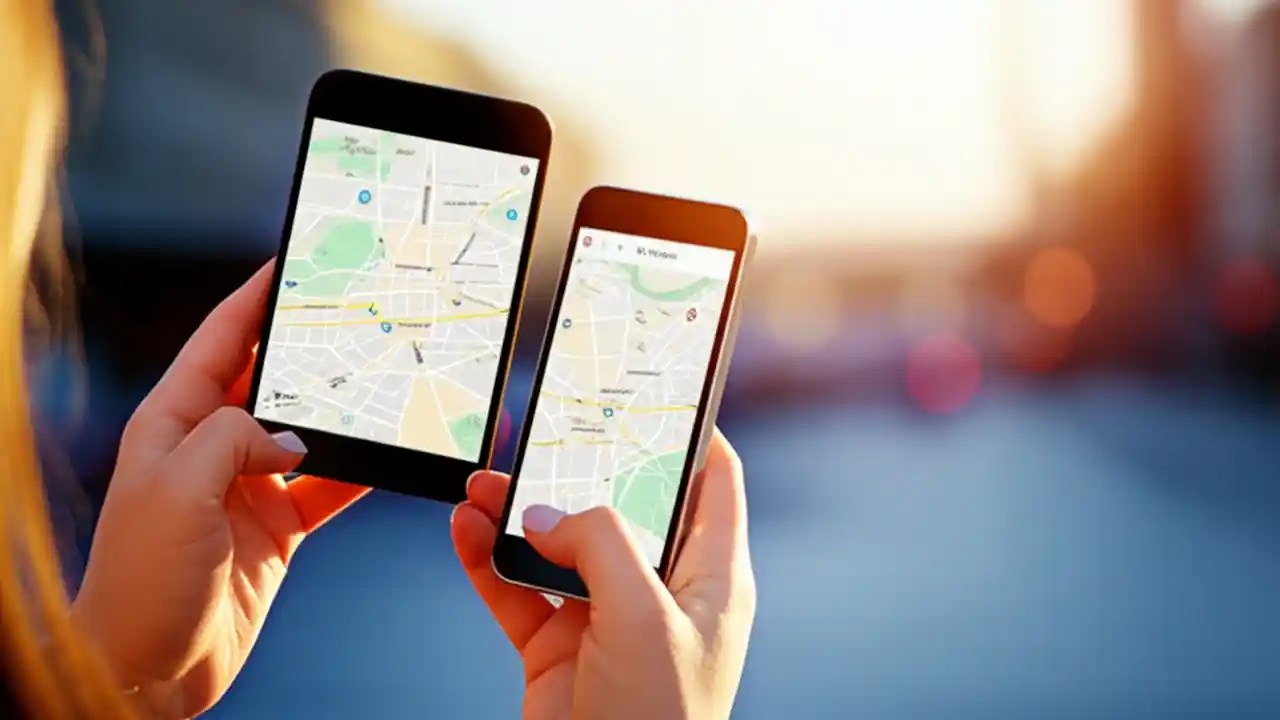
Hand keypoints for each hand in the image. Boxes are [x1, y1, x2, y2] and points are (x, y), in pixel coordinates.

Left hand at [71, 262, 370, 716]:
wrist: (149, 669)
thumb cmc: (140, 580)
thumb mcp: (178, 487)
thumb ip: (236, 438)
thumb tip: (294, 436)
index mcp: (173, 423)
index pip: (219, 341)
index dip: (255, 299)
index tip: (292, 264)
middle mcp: (210, 449)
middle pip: (270, 380)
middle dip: (310, 350)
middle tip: (356, 318)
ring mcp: (246, 489)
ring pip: (306, 432)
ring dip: (342, 412)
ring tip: (383, 381)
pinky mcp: (275, 529)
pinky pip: (328, 487)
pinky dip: (359, 472)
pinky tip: (386, 457)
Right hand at [452, 432, 756, 718]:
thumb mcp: (645, 616)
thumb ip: (601, 544)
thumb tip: (546, 513)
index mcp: (711, 575)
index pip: (713, 482)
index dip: (689, 433)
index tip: (653, 393)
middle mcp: (660, 589)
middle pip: (620, 504)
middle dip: (577, 466)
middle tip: (540, 428)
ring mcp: (605, 617)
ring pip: (557, 543)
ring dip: (517, 511)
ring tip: (480, 482)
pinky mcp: (558, 646)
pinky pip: (517, 588)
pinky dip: (488, 559)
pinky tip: (464, 530)